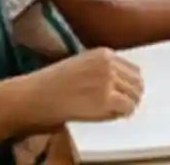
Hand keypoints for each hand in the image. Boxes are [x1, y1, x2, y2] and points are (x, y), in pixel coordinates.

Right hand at [18, 48, 142, 128]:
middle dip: (130, 96)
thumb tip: (123, 85)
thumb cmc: (49, 85)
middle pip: (137, 82)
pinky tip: (106, 115)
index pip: (133, 69)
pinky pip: (126, 108)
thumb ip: (101, 71)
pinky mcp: (105, 99)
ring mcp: (108, 80)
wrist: (32, 96)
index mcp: (103, 53)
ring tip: (110, 111)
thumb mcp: (80, 66)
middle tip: (120, 106)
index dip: (128, 85)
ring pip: (134, 96)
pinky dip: (120, 114)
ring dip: (126, 105)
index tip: (123, 94)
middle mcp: (108, 63)